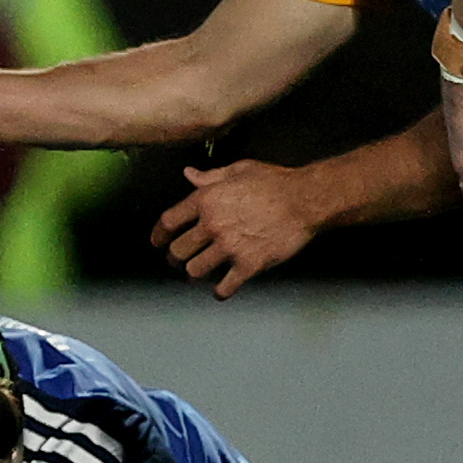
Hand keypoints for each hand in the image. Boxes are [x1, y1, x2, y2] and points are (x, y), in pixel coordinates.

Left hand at [152, 162, 322, 297]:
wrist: (305, 200)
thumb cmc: (274, 182)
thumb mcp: (238, 170)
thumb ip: (209, 177)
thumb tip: (188, 174)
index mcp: (206, 200)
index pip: (168, 222)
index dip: (158, 235)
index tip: (157, 242)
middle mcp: (213, 225)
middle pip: (178, 250)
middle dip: (174, 258)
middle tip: (176, 261)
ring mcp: (230, 247)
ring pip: (195, 270)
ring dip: (194, 273)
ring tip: (197, 273)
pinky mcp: (249, 264)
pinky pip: (225, 287)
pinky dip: (220, 292)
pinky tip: (221, 291)